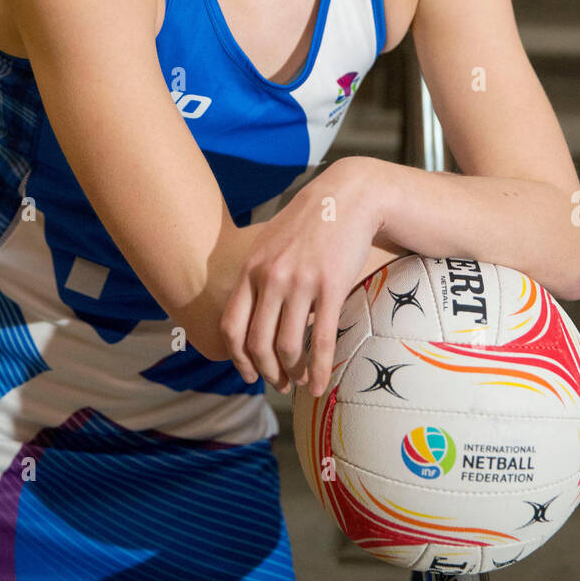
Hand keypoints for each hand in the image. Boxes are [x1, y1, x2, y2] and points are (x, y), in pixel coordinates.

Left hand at [219, 157, 382, 397]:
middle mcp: (271, 278)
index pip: (232, 326)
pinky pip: (320, 341)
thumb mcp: (270, 241)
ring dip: (292, 373)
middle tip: (278, 384)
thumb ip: (258, 274)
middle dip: (266, 372)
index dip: (238, 358)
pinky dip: (319, 370)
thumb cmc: (309, 221)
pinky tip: (320, 384)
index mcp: (252, 269)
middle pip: (257, 343)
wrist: (347, 196)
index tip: (249, 374)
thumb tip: (252, 309)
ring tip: (300, 381)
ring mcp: (300, 283)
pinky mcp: (331, 287)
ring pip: (287, 346)